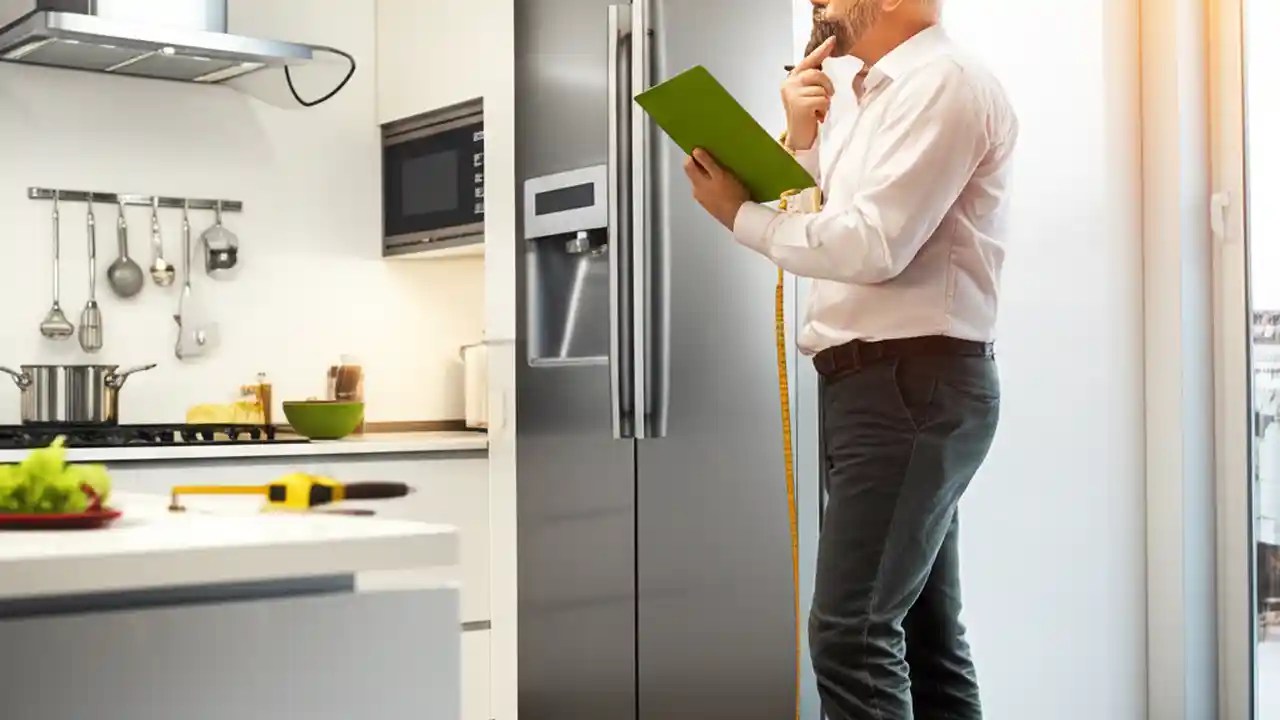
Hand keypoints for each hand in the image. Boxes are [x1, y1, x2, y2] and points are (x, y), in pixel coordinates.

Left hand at [684, 148, 749, 230]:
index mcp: (697, 183)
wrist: (741, 217)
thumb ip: (706, 163)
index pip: (688, 164)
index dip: (694, 156)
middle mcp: (697, 192)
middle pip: (694, 174)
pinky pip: (710, 193)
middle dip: (702, 166)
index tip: (703, 151)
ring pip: (702, 184)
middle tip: (716, 161)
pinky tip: (726, 188)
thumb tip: (695, 151)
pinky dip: (714, 187)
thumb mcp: (720, 174)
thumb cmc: (732, 194)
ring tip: (724, 174)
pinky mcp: (712, 207)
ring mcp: (704, 201)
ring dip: (709, 177)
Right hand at [781, 36, 835, 151]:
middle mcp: (789, 83)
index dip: (821, 50)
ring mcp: (792, 94)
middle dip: (827, 85)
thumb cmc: (806, 115)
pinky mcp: (799, 104)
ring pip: (821, 88)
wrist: (800, 137)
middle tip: (826, 98)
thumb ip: (814, 80)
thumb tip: (827, 66)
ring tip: (817, 110)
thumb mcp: (808, 93)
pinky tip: (816, 116)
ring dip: (825, 100)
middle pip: (817, 74)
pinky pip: (822, 100)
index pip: (809, 61)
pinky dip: (824, 109)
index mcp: (791, 78)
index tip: (833, 40)